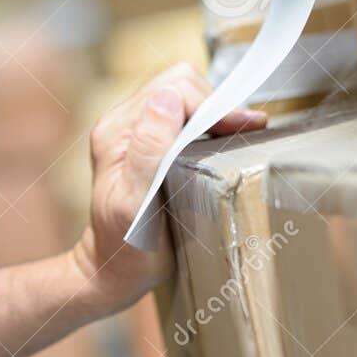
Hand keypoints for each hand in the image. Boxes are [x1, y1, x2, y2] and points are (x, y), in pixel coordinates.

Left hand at [73, 63, 266, 314]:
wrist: (113, 270)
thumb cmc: (125, 247)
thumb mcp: (135, 203)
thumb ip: (148, 150)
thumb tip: (166, 98)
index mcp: (116, 131)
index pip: (174, 88)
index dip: (212, 105)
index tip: (240, 128)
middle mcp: (122, 124)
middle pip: (182, 85)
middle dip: (216, 105)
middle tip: (242, 132)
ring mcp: (134, 132)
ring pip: (186, 96)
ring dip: (214, 113)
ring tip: (235, 135)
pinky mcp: (148, 143)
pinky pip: (185, 114)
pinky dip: (209, 122)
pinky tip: (221, 141)